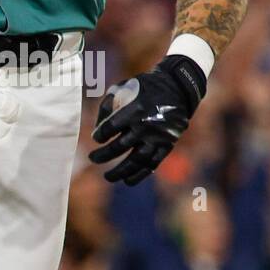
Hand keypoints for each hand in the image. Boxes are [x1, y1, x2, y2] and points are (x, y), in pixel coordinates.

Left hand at [89, 55, 205, 185]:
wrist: (176, 88)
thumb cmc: (143, 89)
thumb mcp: (122, 88)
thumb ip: (106, 107)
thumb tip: (97, 130)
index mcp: (134, 109)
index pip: (110, 129)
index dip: (100, 135)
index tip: (97, 138)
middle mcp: (146, 125)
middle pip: (120, 146)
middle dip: (103, 155)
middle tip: (93, 158)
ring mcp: (158, 137)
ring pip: (136, 160)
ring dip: (120, 171)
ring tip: (107, 177)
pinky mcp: (167, 144)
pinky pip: (153, 164)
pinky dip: (140, 174)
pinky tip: (127, 181)